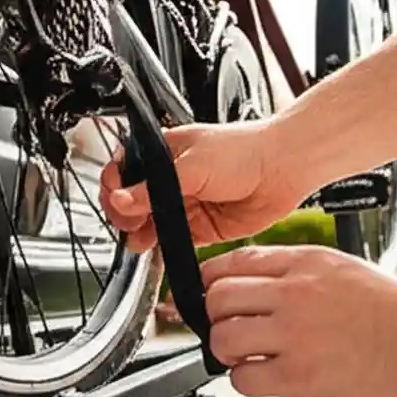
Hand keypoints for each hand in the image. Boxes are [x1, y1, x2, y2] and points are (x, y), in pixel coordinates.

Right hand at [99, 120, 311, 252]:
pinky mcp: (199, 227)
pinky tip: (159, 246)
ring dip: (140, 233)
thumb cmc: (243, 150)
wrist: (281, 169)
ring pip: (149, 223)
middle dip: (124, 215)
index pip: (123, 171)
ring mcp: (184, 203)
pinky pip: (172, 239)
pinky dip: (162, 246)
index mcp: (163, 152)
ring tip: (140, 238)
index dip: (114, 188)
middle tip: (128, 223)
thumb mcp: (191, 166)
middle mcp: (171, 178)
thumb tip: (122, 200)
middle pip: (132, 202)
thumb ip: (154, 188)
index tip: (117, 202)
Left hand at [202, 245, 396, 396]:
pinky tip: (268, 379)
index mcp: (309, 263)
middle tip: (231, 331)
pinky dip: (247, 381)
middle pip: (218, 296)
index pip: (236, 261)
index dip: (213, 280)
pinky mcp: (298, 375)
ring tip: (248, 358)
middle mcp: (296, 293)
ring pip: (223, 336)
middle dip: (217, 317)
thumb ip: (304, 277)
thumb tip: (266, 289)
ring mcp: (295, 334)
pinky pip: (242, 377)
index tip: (211, 293)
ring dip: (228, 351)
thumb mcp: (349, 273)